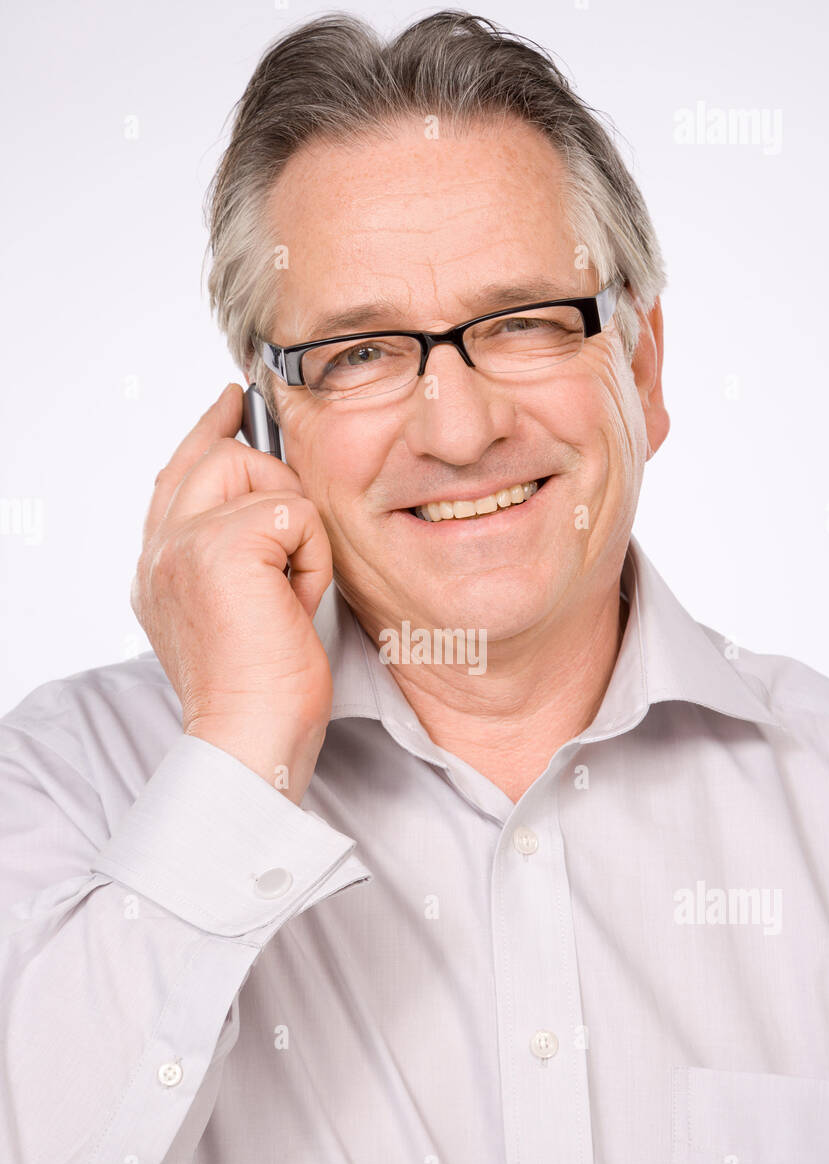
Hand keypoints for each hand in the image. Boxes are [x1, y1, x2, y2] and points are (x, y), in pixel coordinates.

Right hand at [132, 383, 333, 803]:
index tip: (232, 403)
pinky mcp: (221, 547)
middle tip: (295, 536)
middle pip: (217, 457)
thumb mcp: (238, 611)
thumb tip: (271, 506)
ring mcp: (183, 543)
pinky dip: (314, 556)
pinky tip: (298, 600)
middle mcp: (159, 549)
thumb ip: (232, 555)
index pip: (178, 473)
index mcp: (157, 565)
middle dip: (273, 483)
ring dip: (297, 529)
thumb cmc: (261, 693)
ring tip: (292, 589)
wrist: (251, 739)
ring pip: (258, 473)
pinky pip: (295, 511)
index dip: (209, 433)